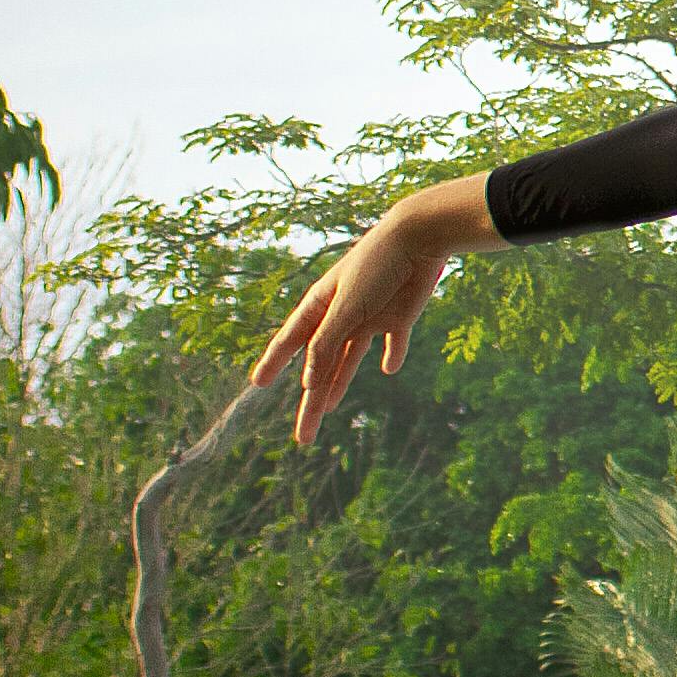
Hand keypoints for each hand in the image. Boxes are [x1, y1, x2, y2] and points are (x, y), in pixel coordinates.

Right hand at [251, 176, 494, 447]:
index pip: (291, 342)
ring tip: (327, 410)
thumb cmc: (377, 267)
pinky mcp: (400, 317)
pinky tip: (388, 368)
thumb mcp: (346, 308)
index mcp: (321, 307)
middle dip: (311, 403)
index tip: (257, 384)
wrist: (419, 239)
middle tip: (303, 437)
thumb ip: (326, 342)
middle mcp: (342, 316)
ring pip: (350, 361)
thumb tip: (307, 381)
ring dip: (338, 386)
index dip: (273, 363)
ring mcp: (370, 317)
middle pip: (320, 367)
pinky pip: (394, 343)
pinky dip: (393, 355)